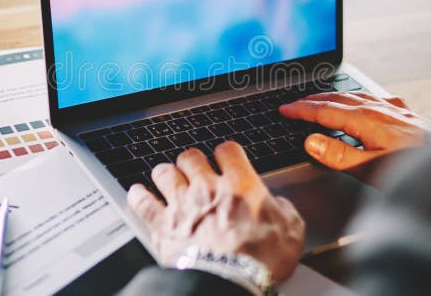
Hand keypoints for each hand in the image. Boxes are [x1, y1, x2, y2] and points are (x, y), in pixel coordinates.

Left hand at [127, 142, 304, 281]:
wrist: (229, 281)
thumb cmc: (260, 260)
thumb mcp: (291, 232)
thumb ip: (284, 211)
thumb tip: (280, 206)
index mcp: (240, 184)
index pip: (228, 149)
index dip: (226, 153)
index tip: (226, 159)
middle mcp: (207, 187)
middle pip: (191, 156)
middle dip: (193, 161)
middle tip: (196, 171)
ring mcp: (181, 203)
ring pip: (164, 172)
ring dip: (166, 174)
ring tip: (169, 179)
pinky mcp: (162, 225)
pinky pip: (142, 201)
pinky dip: (138, 196)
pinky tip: (138, 194)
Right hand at [280, 92, 430, 181]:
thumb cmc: (415, 169)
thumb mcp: (370, 169)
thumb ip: (338, 155)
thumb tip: (311, 141)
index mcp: (366, 120)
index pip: (324, 111)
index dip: (302, 110)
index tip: (285, 110)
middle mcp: (380, 109)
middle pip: (338, 98)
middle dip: (313, 99)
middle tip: (296, 103)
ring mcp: (395, 109)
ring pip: (357, 96)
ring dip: (334, 96)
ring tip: (321, 98)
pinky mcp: (408, 114)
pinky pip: (376, 98)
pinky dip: (359, 98)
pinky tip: (365, 102)